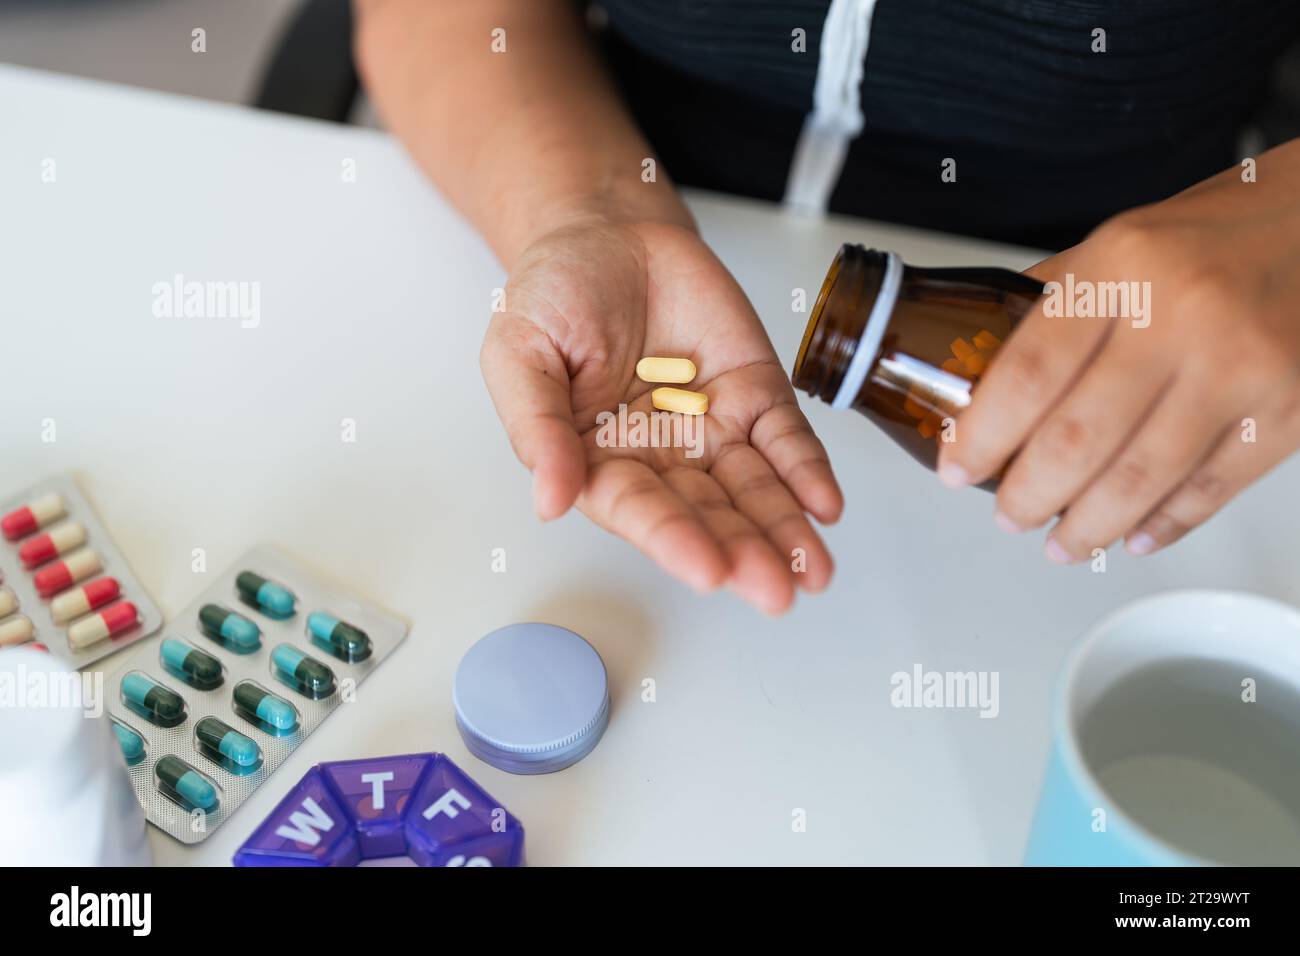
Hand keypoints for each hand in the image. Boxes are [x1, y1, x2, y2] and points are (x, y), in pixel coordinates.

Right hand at [480, 217, 842, 612]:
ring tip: (813, 569)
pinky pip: (785, 437)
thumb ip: (536, 426)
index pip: (640, 511)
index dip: (674, 540)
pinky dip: (808, 470)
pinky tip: (826, 506)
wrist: (606, 232)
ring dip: (785, 529)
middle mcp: (659, 458)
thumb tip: (549, 501)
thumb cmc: (553, 294)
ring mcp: (711, 428)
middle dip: (744, 553)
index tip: (708, 569)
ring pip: (755, 489)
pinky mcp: (754, 392)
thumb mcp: (519, 351)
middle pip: (708, 513)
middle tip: (776, 589)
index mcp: (598, 461)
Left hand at [938, 142, 1299, 559]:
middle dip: (1029, 495)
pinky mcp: (1290, 408)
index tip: (959, 468)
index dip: (983, 435)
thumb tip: (979, 363)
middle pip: (1079, 437)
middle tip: (1009, 514)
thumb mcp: (1121, 243)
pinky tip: (1132, 536)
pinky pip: (1211, 488)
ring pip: (1142, 477)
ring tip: (1061, 543)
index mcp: (1122, 267)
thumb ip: (1053, 304)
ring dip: (1089, 526)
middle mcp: (1182, 315)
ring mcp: (1241, 366)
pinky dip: (1165, 524)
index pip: (1029, 372)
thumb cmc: (1217, 234)